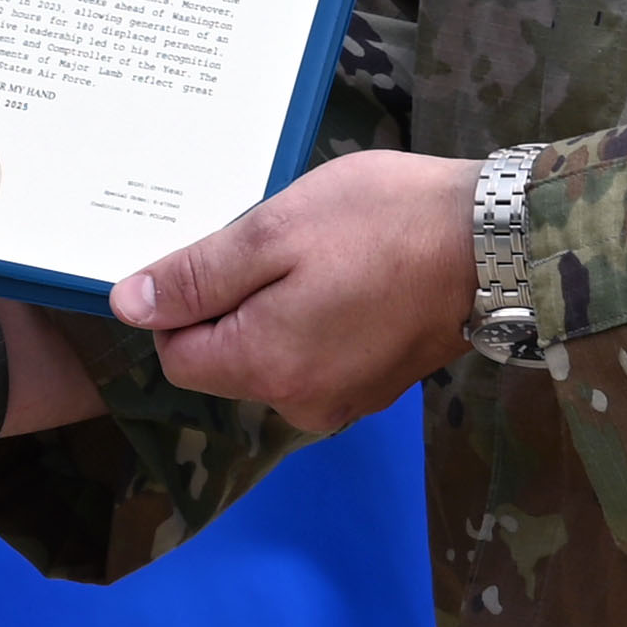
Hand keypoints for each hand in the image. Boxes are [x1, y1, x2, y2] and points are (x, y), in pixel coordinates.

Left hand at [111, 151, 476, 432]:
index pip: (177, 355)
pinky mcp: (378, 385)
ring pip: (274, 355)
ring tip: (324, 252)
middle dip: (237, 301)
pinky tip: (352, 272)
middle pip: (226, 359)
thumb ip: (198, 276)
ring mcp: (344, 400)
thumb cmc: (383, 223)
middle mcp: (300, 404)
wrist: (499, 242)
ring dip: (281, 307)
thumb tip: (128, 306)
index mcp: (264, 368)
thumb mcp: (274, 231)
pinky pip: (318, 356)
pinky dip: (321, 318)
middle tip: (281, 241)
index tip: (224, 251)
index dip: (183, 301)